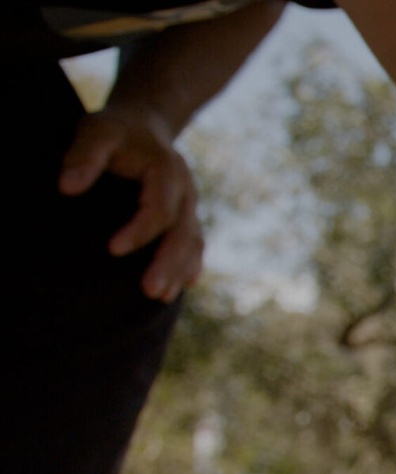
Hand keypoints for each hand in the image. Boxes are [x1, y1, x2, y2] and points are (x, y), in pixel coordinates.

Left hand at [60, 108, 203, 302]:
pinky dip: (189, 265)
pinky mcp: (188, 214)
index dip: (140, 231)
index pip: (160, 209)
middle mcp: (186, 190)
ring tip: (161, 296)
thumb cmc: (115, 129)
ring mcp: (191, 204)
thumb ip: (84, 155)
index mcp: (167, 170)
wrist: (145, 122)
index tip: (112, 249)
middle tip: (149, 291)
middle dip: (168, 263)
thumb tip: (67, 187)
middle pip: (184, 232)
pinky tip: (180, 286)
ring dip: (179, 270)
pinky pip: (195, 243)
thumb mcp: (96, 131)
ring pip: (193, 242)